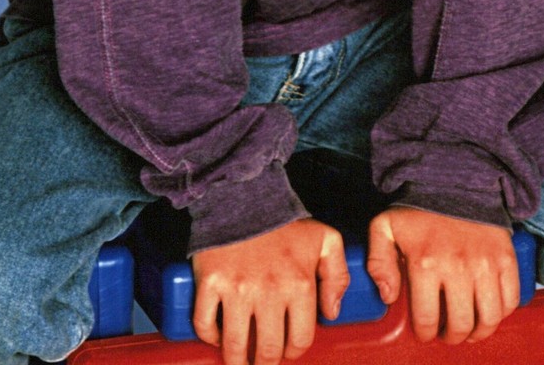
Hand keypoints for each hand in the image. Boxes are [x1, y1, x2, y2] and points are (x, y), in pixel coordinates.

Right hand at [192, 218, 349, 364]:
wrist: (243, 196)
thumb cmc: (283, 223)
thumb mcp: (325, 240)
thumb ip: (338, 275)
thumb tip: (331, 312)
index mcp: (299, 283)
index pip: (300, 339)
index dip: (294, 351)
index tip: (287, 349)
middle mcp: (269, 291)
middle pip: (268, 351)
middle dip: (266, 363)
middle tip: (262, 361)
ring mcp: (237, 289)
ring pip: (235, 347)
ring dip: (238, 361)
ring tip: (240, 360)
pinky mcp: (210, 283)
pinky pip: (205, 324)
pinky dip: (209, 337)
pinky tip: (217, 336)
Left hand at [366, 207, 518, 344]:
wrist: (453, 180)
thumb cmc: (418, 209)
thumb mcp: (385, 228)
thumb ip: (378, 263)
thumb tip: (389, 297)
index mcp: (425, 263)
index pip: (427, 319)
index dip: (425, 333)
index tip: (426, 332)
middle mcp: (458, 267)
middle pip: (461, 324)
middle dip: (452, 336)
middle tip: (448, 332)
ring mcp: (486, 264)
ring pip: (489, 319)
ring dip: (479, 331)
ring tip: (470, 327)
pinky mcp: (506, 259)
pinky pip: (510, 301)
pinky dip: (501, 312)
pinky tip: (488, 309)